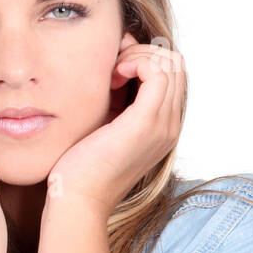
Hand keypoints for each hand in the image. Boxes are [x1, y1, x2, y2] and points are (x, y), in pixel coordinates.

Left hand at [46, 33, 185, 214]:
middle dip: (144, 53)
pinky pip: (157, 72)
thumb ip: (116, 100)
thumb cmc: (81, 166)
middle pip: (176, 65)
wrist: (77, 199)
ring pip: (170, 64)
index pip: (173, 76)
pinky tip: (113, 74)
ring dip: (139, 55)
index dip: (146, 60)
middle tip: (112, 66)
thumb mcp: (104, 126)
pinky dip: (136, 61)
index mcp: (163, 127)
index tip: (113, 70)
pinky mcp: (146, 123)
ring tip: (111, 72)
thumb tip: (116, 63)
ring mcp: (163, 125)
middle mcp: (170, 125)